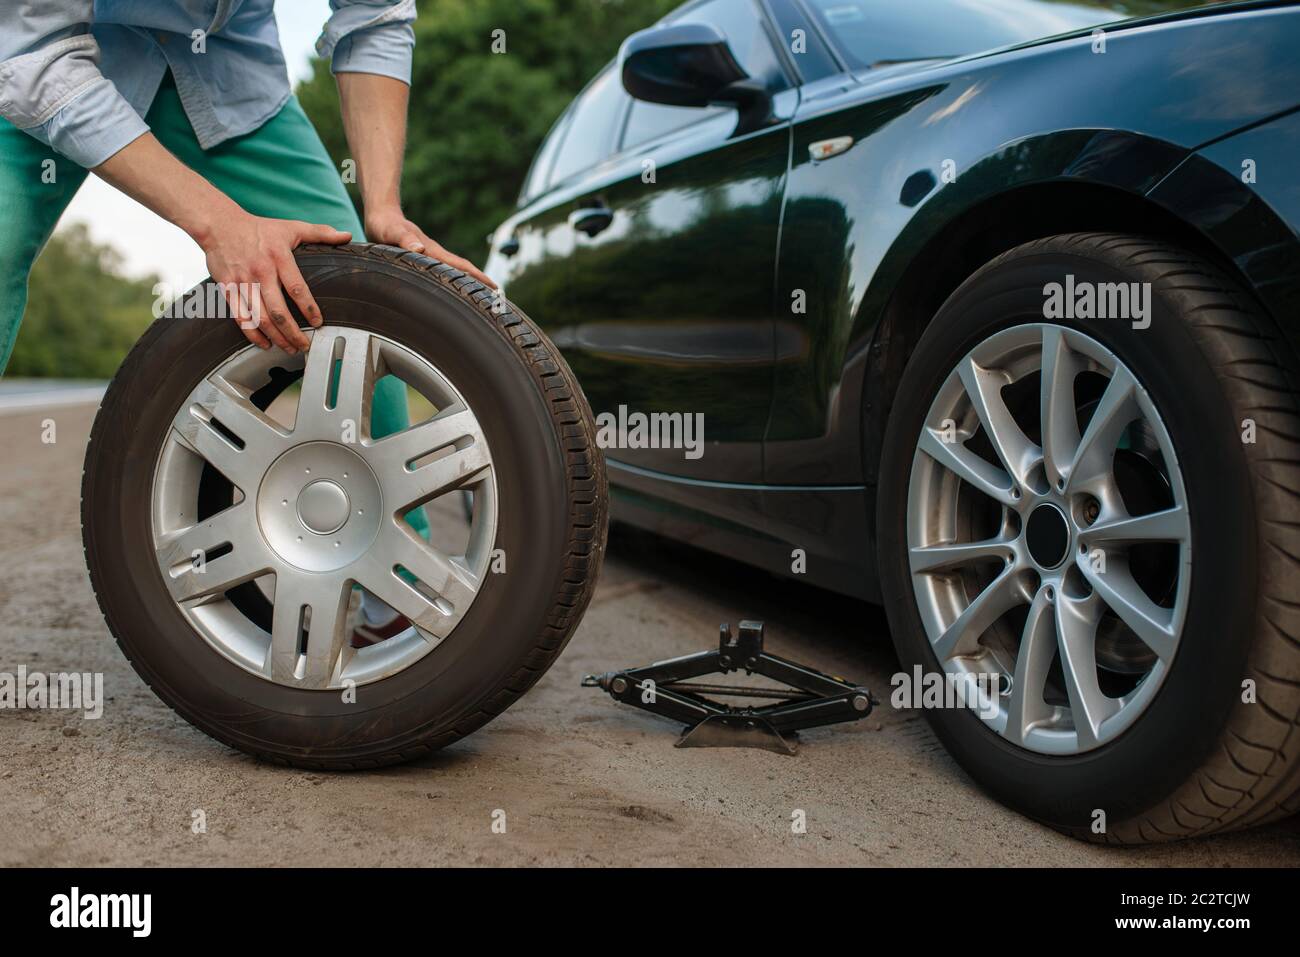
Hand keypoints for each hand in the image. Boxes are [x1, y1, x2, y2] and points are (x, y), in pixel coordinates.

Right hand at [200, 213, 351, 353]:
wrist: (220, 225)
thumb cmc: (258, 229)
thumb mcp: (292, 227)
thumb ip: (320, 233)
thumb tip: (346, 236)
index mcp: (279, 257)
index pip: (297, 288)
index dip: (309, 308)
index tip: (318, 323)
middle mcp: (261, 272)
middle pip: (278, 310)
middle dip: (293, 333)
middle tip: (305, 346)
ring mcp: (243, 282)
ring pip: (260, 318)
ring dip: (276, 337)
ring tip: (289, 348)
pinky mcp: (228, 289)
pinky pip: (240, 317)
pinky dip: (252, 334)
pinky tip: (264, 343)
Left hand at [366, 207, 496, 288]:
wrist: (381, 215)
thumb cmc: (384, 225)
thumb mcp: (392, 232)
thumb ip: (404, 239)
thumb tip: (420, 248)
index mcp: (432, 251)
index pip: (460, 266)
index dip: (478, 277)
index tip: (494, 288)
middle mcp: (435, 255)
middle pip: (463, 271)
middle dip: (480, 284)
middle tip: (497, 300)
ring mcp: (430, 257)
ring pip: (454, 273)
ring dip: (468, 284)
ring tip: (480, 300)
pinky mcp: (423, 260)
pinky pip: (441, 274)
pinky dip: (452, 283)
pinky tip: (452, 291)